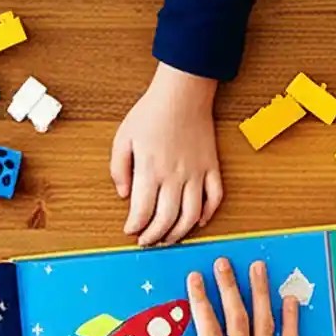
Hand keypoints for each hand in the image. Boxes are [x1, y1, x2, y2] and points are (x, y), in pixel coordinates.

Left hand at [111, 63, 223, 246]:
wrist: (183, 93)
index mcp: (151, 170)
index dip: (135, 227)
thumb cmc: (151, 113)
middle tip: (146, 241)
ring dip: (179, 233)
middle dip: (154, 237)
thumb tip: (124, 195)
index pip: (142, 212)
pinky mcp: (211, 167)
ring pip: (191, 215)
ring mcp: (196, 173)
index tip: (130, 230)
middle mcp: (175, 176)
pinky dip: (209, 214)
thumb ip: (119, 169)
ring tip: (168, 239)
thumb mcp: (123, 138)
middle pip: (166, 219)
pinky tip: (199, 222)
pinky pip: (215, 197)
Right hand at [142, 259, 303, 335]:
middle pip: (236, 319)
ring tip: (258, 268)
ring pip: (263, 326)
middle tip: (223, 263)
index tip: (195, 280)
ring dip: (260, 294)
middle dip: (228, 287)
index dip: (200, 301)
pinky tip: (289, 302)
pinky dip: (289, 322)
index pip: (207, 331)